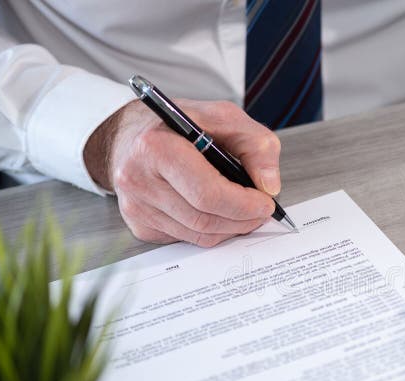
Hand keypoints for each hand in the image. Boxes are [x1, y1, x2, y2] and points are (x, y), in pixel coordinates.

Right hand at [84, 99, 280, 246]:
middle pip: (204, 219)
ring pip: (197, 235)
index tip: (266, 203)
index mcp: (156, 147)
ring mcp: (135, 206)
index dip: (243, 204)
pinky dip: (210, 231)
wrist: (135, 134)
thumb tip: (269, 186)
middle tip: (261, 211)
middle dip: (242, 220)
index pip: (207, 193)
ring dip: (229, 228)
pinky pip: (185, 239)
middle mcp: (137, 179)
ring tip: (245, 213)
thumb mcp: (225, 118)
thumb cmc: (181, 124)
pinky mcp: (139, 225)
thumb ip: (256, 146)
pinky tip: (218, 214)